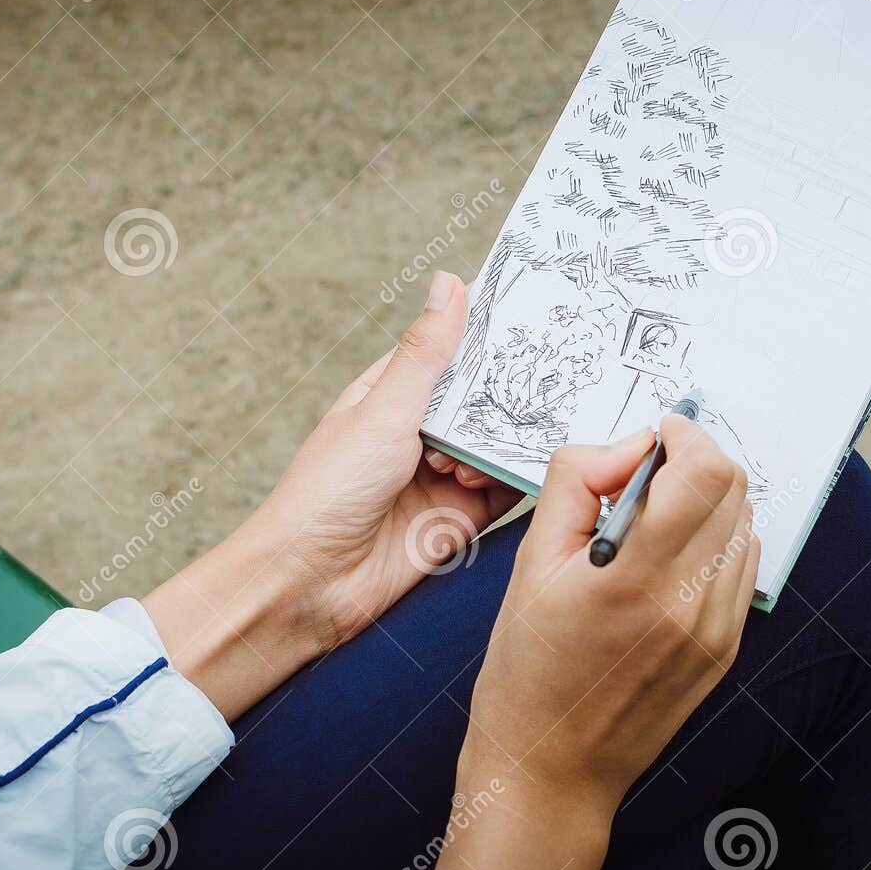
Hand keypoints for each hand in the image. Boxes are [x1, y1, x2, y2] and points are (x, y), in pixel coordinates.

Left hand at [142, 272, 522, 719]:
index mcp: (392, 394)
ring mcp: (443, 473)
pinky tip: (530, 461)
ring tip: (510, 431)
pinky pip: (507, 486)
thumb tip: (449, 284)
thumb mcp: (383, 410)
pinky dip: (520, 474)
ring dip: (506, 435)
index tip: (535, 300)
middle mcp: (420, 430)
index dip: (489, 325)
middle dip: (513, 382)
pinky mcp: (462, 516)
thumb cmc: (325, 493)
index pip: (451, 347)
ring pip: (498, 439)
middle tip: (559, 360)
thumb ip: (427, 354)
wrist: (311, 585)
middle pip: (483, 394)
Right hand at [427, 416, 758, 869]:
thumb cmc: (527, 674)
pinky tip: (667, 557)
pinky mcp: (725, 650)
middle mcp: (690, 604)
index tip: (656, 435)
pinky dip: (714, 542)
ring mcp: (716, 631)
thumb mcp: (530, 563)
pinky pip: (740, 567)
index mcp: (636, 579)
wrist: (550, 770)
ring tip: (651, 522)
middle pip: (734, 490)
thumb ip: (576, 485)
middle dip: (694, 461)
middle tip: (645, 475)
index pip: (703, 473)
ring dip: (706, 502)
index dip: (684, 435)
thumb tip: (628, 447)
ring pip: (744, 524)